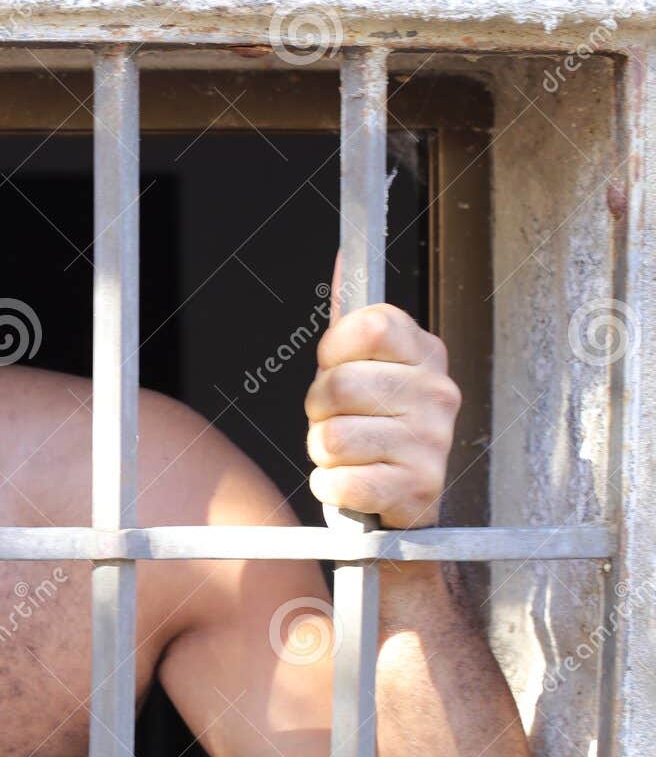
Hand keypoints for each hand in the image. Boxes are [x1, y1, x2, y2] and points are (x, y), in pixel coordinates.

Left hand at [304, 251, 459, 529]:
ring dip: (323, 451)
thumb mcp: (367, 369)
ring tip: (350, 453)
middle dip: (319, 410)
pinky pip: (340, 481)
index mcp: (426, 354)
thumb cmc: (376, 427)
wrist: (402, 500)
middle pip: (337, 385)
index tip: (336, 367)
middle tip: (340, 420)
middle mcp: (438, 393)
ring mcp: (432, 442)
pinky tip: (351, 481)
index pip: (368, 324)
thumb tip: (342, 257)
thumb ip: (353, 324)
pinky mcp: (419, 488)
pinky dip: (330, 486)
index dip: (334, 349)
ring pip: (331, 437)